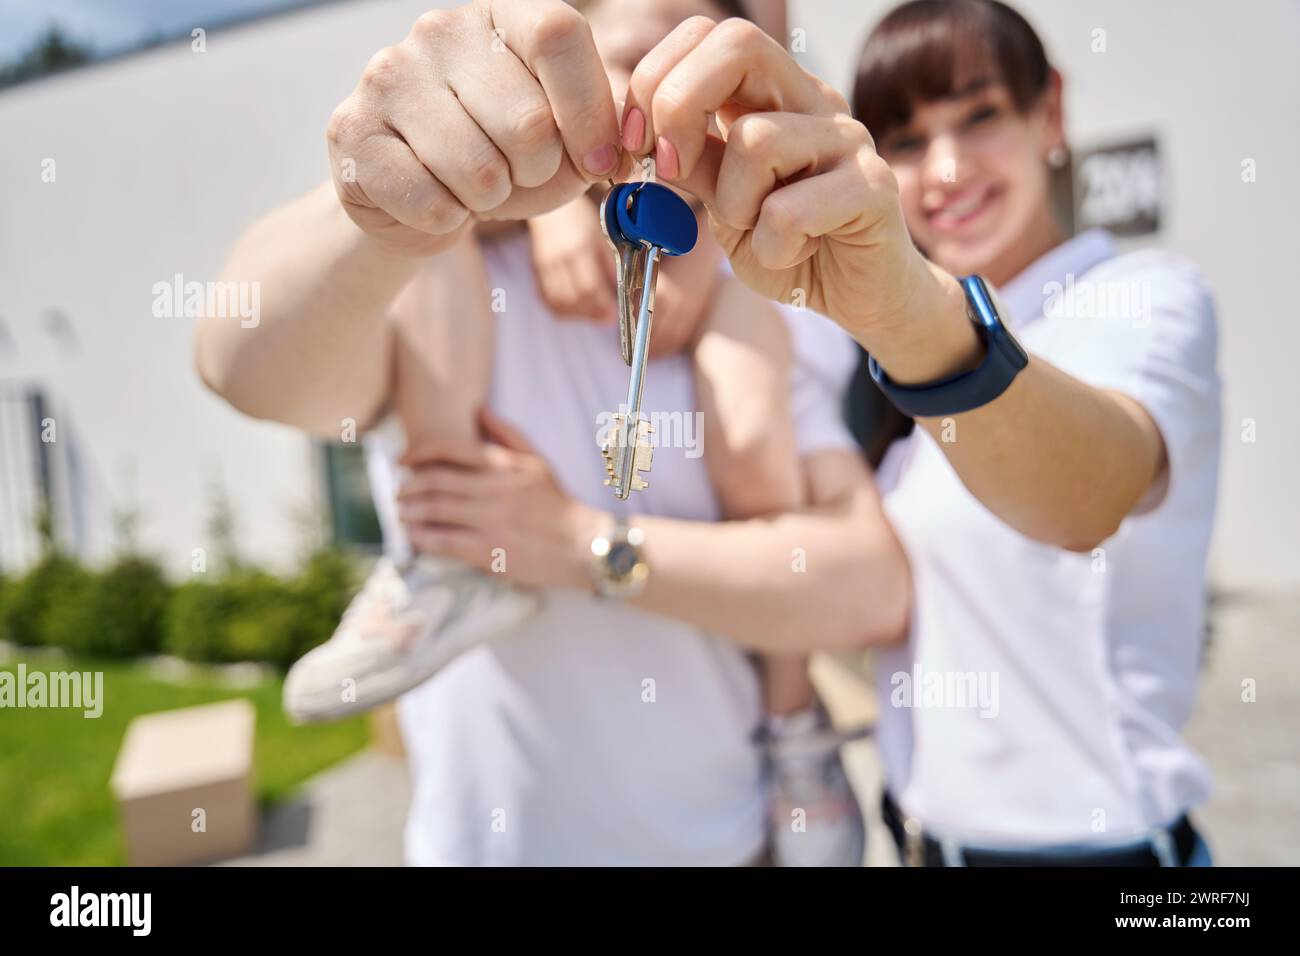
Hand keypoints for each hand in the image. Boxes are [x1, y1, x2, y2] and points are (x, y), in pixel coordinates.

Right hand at [327, 0, 629, 256]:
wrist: (413, 198)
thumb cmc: (500, 162)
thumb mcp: (563, 148)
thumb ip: (599, 140)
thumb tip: (619, 154)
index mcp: (502, 18)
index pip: (560, 36)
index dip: (590, 112)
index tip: (599, 163)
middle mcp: (439, 32)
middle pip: (527, 122)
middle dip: (535, 173)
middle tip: (514, 175)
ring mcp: (388, 76)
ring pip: (478, 169)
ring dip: (489, 200)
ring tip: (472, 187)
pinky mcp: (352, 132)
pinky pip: (430, 202)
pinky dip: (446, 220)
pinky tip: (435, 200)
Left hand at [397, 410, 605, 590]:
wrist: (581, 545)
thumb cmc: (556, 503)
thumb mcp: (537, 462)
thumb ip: (508, 434)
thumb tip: (478, 410)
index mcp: (503, 465)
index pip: (448, 448)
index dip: (417, 452)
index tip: (402, 461)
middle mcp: (494, 490)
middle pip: (434, 480)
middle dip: (407, 486)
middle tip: (399, 492)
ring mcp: (490, 521)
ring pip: (434, 510)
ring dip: (409, 511)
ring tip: (400, 513)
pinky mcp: (489, 551)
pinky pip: (443, 541)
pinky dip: (421, 537)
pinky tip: (413, 536)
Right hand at [527, 193, 618, 321]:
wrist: (551, 210)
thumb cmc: (581, 220)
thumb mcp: (601, 236)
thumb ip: (610, 263)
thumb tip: (624, 289)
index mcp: (579, 247)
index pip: (590, 286)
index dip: (603, 305)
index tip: (614, 314)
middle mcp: (558, 259)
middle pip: (574, 298)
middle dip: (593, 314)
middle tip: (607, 318)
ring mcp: (543, 267)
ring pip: (559, 303)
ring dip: (578, 314)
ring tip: (593, 315)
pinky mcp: (536, 272)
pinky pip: (547, 300)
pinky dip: (562, 310)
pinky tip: (576, 309)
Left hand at [621, 16, 960, 344]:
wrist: (858, 297)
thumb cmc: (790, 247)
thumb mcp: (723, 204)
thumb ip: (692, 165)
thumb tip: (641, 137)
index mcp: (773, 94)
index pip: (709, 36)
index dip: (656, 79)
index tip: (636, 142)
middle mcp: (813, 101)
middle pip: (738, 45)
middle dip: (678, 106)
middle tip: (674, 170)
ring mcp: (848, 138)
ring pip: (755, 139)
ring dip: (733, 204)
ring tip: (758, 230)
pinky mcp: (873, 187)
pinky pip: (788, 210)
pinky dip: (771, 246)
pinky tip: (792, 254)